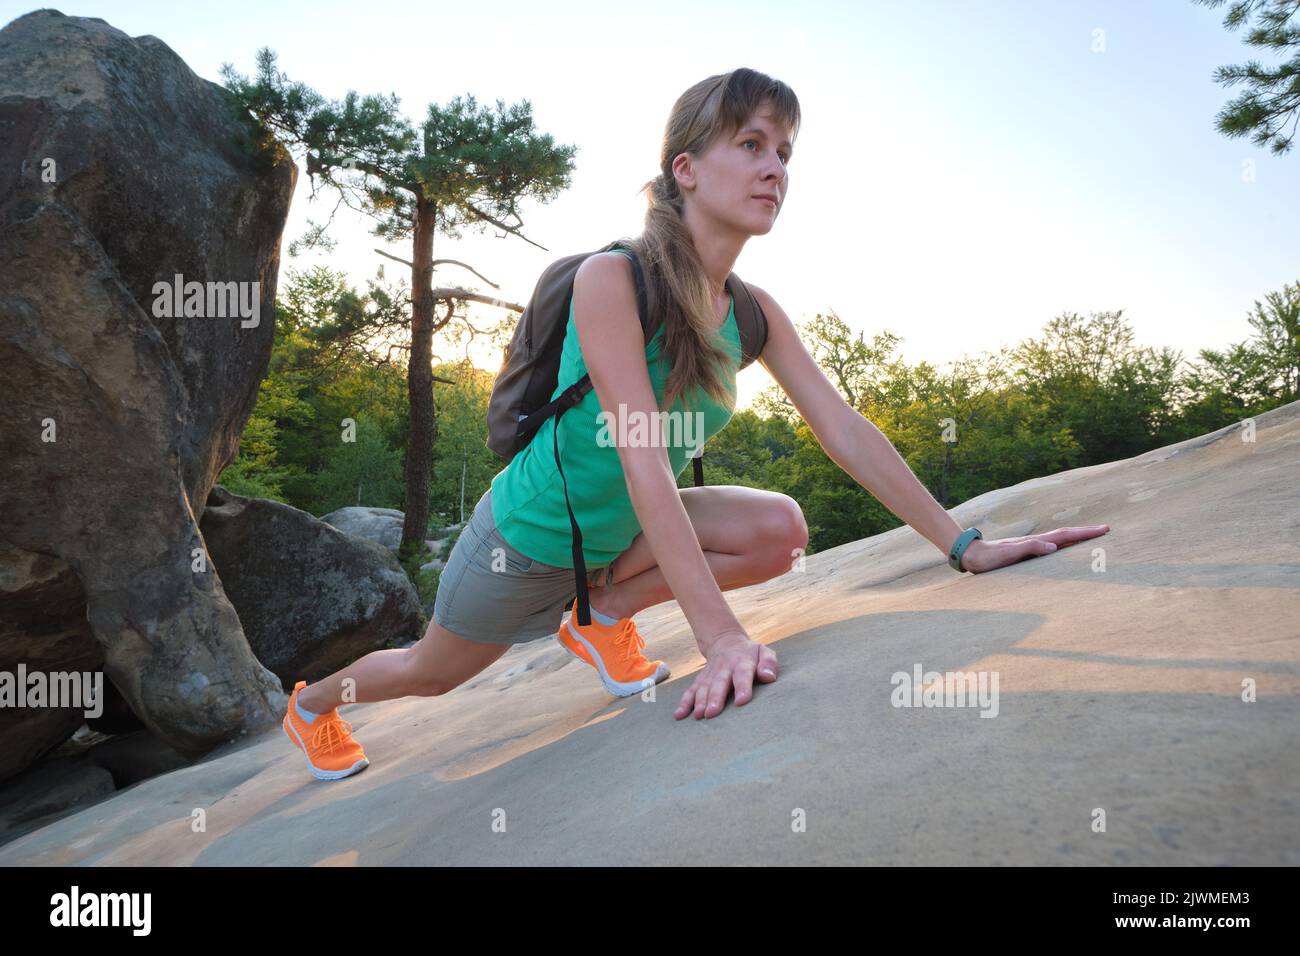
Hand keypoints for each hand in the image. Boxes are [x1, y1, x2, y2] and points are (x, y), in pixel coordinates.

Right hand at [673, 631, 778, 719]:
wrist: (726, 642)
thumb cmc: (750, 654)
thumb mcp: (764, 652)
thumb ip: (768, 663)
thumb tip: (768, 677)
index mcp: (742, 662)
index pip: (743, 674)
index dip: (742, 687)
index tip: (741, 701)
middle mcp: (724, 668)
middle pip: (719, 683)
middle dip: (715, 698)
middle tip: (712, 713)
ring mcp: (710, 674)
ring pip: (704, 687)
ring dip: (700, 701)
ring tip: (699, 715)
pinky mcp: (700, 680)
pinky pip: (691, 690)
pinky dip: (684, 702)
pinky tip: (679, 715)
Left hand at [958, 524, 1110, 573]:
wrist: (971, 555)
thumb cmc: (989, 558)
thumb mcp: (1009, 554)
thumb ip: (1030, 548)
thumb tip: (1054, 547)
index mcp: (1035, 542)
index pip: (1066, 535)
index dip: (1085, 533)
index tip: (1104, 529)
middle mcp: (1035, 543)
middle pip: (1066, 536)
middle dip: (1086, 533)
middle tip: (1105, 530)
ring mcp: (1030, 547)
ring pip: (1059, 542)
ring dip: (1076, 540)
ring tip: (1092, 540)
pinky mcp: (1025, 555)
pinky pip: (1051, 550)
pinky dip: (1063, 549)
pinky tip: (1064, 553)